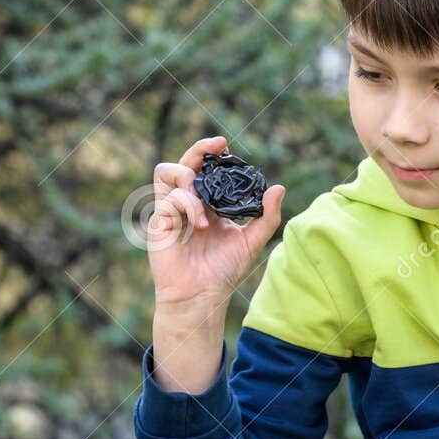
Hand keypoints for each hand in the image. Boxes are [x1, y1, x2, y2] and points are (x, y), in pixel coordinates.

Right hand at [148, 135, 285, 309]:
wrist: (203, 295)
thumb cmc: (225, 271)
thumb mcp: (252, 241)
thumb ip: (267, 216)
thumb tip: (279, 187)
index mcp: (208, 204)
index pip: (207, 171)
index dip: (214, 156)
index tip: (227, 146)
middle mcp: (188, 203)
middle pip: (185, 163)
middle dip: (199, 149)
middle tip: (217, 144)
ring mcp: (171, 210)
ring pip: (167, 172)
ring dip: (187, 176)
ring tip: (202, 197)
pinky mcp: (159, 221)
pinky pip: (169, 199)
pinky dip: (188, 205)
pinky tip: (201, 224)